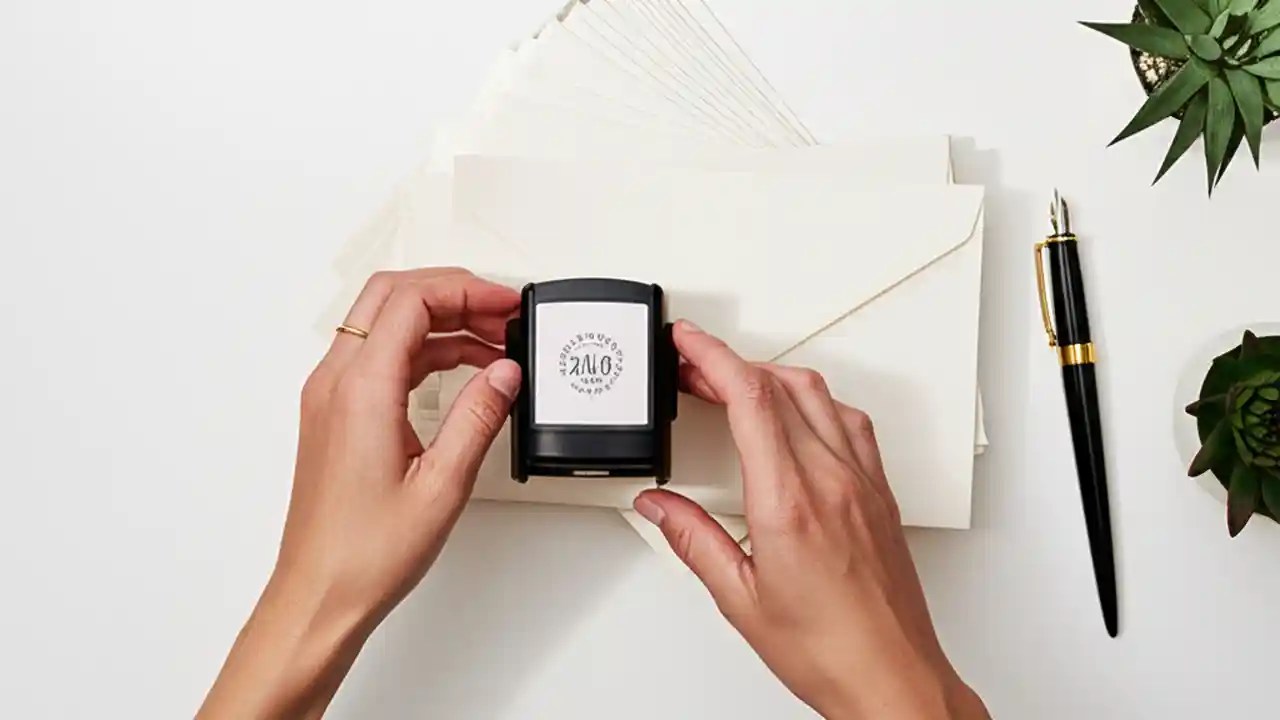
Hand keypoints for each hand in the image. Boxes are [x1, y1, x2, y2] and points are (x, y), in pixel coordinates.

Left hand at [200, 268, 521, 718]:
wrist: (320, 594)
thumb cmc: (365, 552)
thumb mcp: (443, 484)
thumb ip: (478, 417)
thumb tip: (504, 372)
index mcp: (360, 390)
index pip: (411, 299)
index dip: (465, 289)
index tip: (506, 304)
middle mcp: (335, 383)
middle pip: (392, 296)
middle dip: (451, 292)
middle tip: (499, 312)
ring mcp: (329, 396)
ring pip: (384, 324)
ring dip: (439, 321)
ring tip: (492, 343)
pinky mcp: (334, 414)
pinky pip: (378, 357)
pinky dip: (422, 350)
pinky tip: (460, 371)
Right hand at [633, 322, 986, 719]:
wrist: (892, 678)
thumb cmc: (830, 649)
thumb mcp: (740, 598)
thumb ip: (694, 541)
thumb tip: (660, 507)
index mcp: (790, 501)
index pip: (749, 398)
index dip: (712, 357)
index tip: (687, 342)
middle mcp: (831, 480)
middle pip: (780, 385)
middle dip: (730, 363)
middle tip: (694, 367)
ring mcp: (862, 482)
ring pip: (818, 395)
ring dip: (772, 377)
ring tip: (738, 385)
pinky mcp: (881, 493)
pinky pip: (849, 423)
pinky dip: (814, 403)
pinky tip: (798, 416)